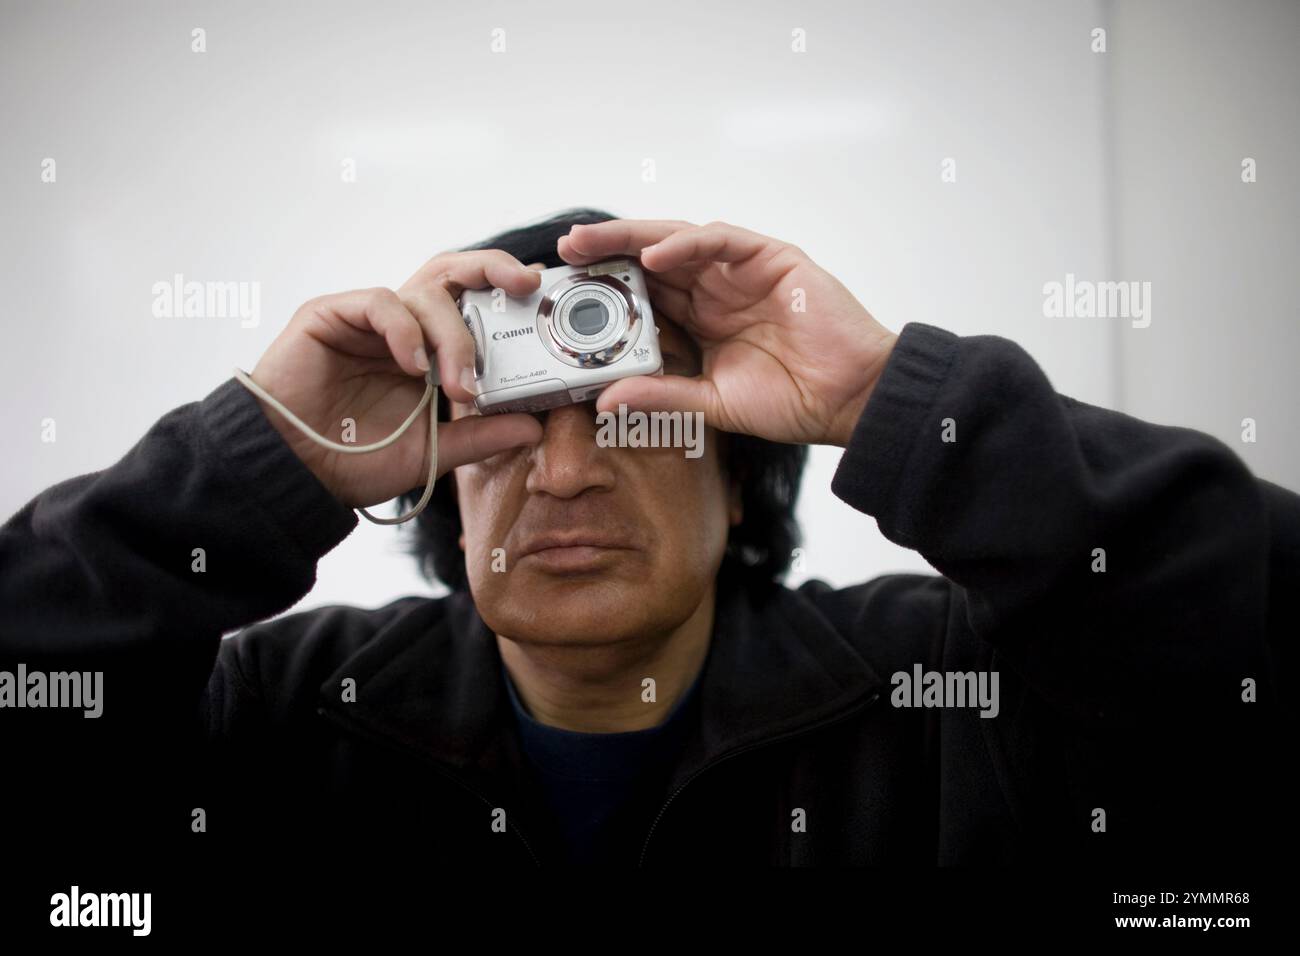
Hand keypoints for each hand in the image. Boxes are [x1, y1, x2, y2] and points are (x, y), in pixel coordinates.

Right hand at [248, 251, 545, 507]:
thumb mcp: (430, 452)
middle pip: (452, 273)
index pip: (472, 304)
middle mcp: (401, 327)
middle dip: (493, 268)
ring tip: (458, 381)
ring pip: (424, 292)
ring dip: (452, 334)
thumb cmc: (352, 460)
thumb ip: (479, 435)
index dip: (506, 295)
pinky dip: (405, 329)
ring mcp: (366, 319)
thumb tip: (533, 426)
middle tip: (524, 283)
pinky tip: (414, 365)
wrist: (292, 473)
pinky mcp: (330, 316)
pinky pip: (380, 302)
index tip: (541, 301)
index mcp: (426, 350)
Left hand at [558, 219, 897, 446]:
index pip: (643, 294)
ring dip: (632, 237)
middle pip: (651, 260)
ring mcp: (742, 271)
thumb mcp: (712, 403)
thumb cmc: (791, 400)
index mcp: (700, 320)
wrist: (849, 400)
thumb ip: (662, 396)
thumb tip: (606, 400)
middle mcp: (715, 289)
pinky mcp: (771, 258)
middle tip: (562, 252)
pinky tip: (655, 254)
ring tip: (590, 243)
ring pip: (677, 241)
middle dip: (606, 252)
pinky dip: (687, 243)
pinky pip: (722, 240)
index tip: (563, 290)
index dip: (605, 288)